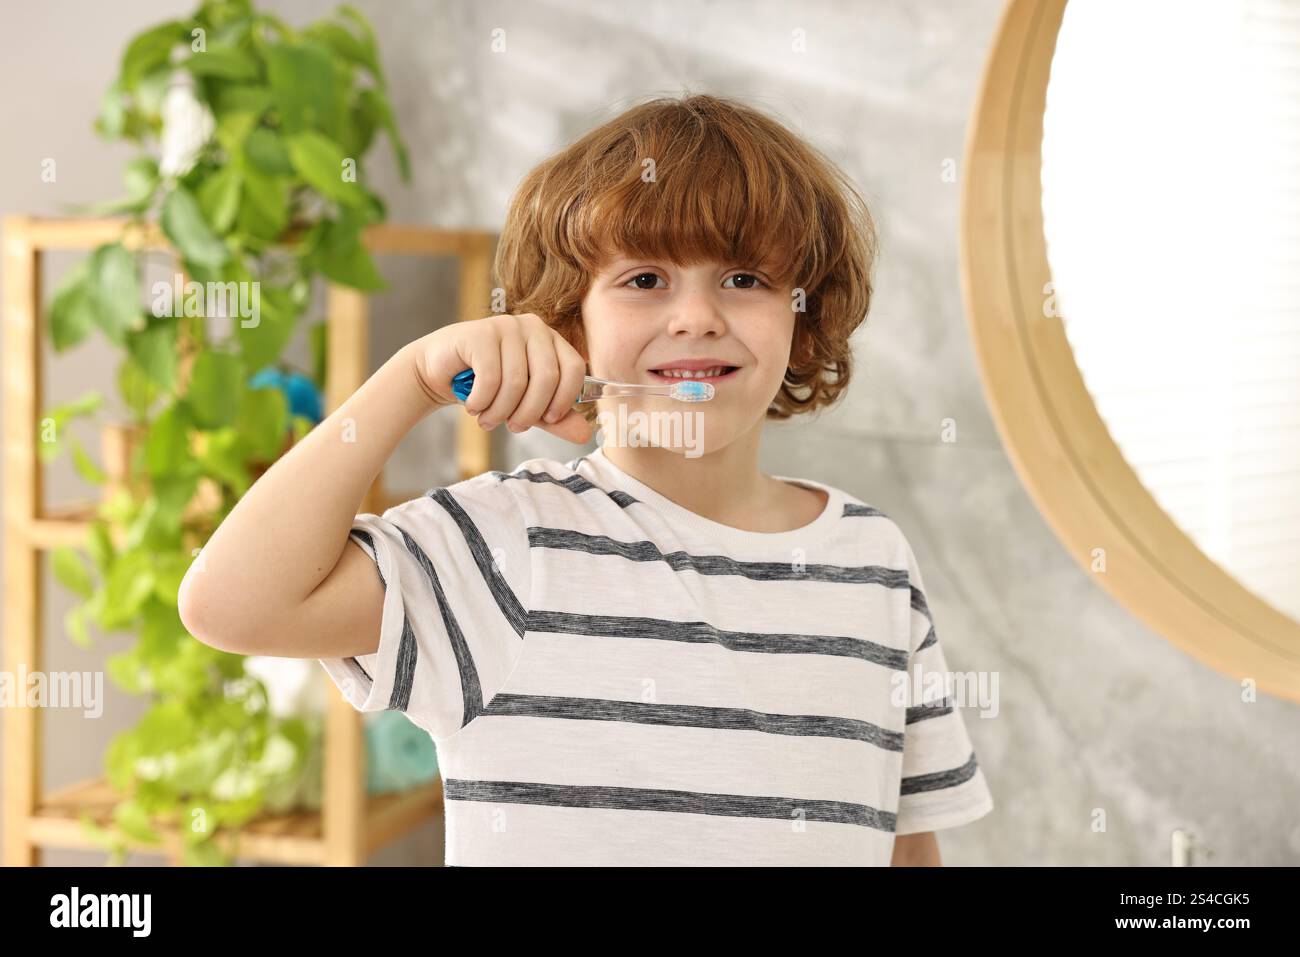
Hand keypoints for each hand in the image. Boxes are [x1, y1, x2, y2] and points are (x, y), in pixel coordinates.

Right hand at [406, 313, 593, 443]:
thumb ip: (555, 418)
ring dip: (500, 411)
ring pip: (516, 381)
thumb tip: (585, 434)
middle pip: (547, 377)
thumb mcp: (526, 405)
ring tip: (488, 420)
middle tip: (513, 427)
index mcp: (551, 340)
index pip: (573, 368)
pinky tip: (474, 406)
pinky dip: (482, 401)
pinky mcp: (480, 333)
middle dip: (529, 412)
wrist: (439, 374)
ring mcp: (506, 326)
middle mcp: (532, 327)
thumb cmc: (487, 387)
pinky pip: (491, 377)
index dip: (563, 400)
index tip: (548, 420)